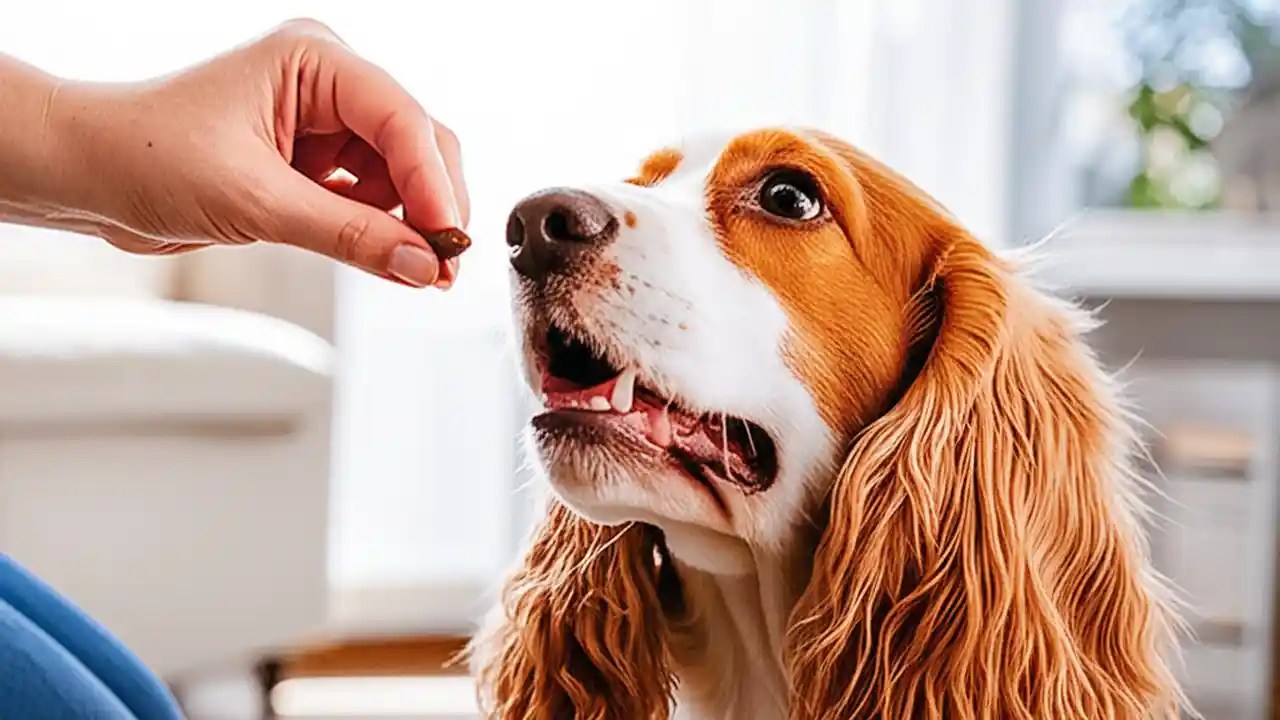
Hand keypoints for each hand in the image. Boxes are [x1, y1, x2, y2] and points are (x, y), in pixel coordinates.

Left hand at [40, 19, 467, 287]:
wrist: (86, 173)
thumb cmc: (144, 157)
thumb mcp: (254, 202)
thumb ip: (348, 234)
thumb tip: (423, 266)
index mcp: (313, 60)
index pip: (401, 119)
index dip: (432, 184)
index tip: (448, 242)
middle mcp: (327, 83)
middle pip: (418, 142)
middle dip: (434, 204)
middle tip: (444, 267)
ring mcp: (325, 123)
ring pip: (404, 174)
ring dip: (413, 223)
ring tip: (417, 272)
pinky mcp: (316, 162)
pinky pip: (375, 196)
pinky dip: (386, 231)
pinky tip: (389, 258)